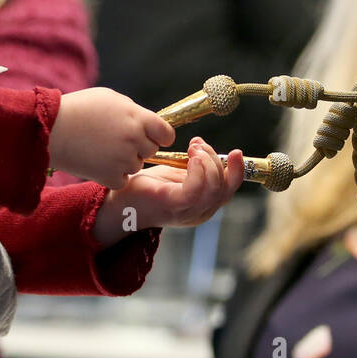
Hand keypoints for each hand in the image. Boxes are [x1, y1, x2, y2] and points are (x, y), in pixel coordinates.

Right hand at [49, 87, 174, 188]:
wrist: (52, 129)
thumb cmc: (79, 108)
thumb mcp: (111, 99)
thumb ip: (133, 111)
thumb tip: (146, 123)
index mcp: (138, 117)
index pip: (166, 133)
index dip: (160, 136)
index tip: (152, 137)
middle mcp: (134, 138)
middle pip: (151, 150)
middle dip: (139, 147)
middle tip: (117, 141)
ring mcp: (123, 159)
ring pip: (137, 165)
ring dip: (125, 161)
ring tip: (103, 150)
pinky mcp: (110, 176)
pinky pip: (123, 180)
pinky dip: (113, 175)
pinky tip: (99, 163)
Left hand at [92, 137, 243, 243]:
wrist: (119, 203)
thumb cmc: (146, 187)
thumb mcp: (175, 175)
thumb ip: (193, 168)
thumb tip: (202, 148)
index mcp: (203, 206)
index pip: (229, 190)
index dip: (237, 170)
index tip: (235, 151)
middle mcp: (199, 213)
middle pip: (224, 188)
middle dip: (216, 160)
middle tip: (197, 144)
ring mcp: (187, 212)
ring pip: (214, 188)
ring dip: (208, 162)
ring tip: (193, 147)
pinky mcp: (173, 205)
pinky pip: (196, 190)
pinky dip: (199, 170)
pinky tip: (190, 157)